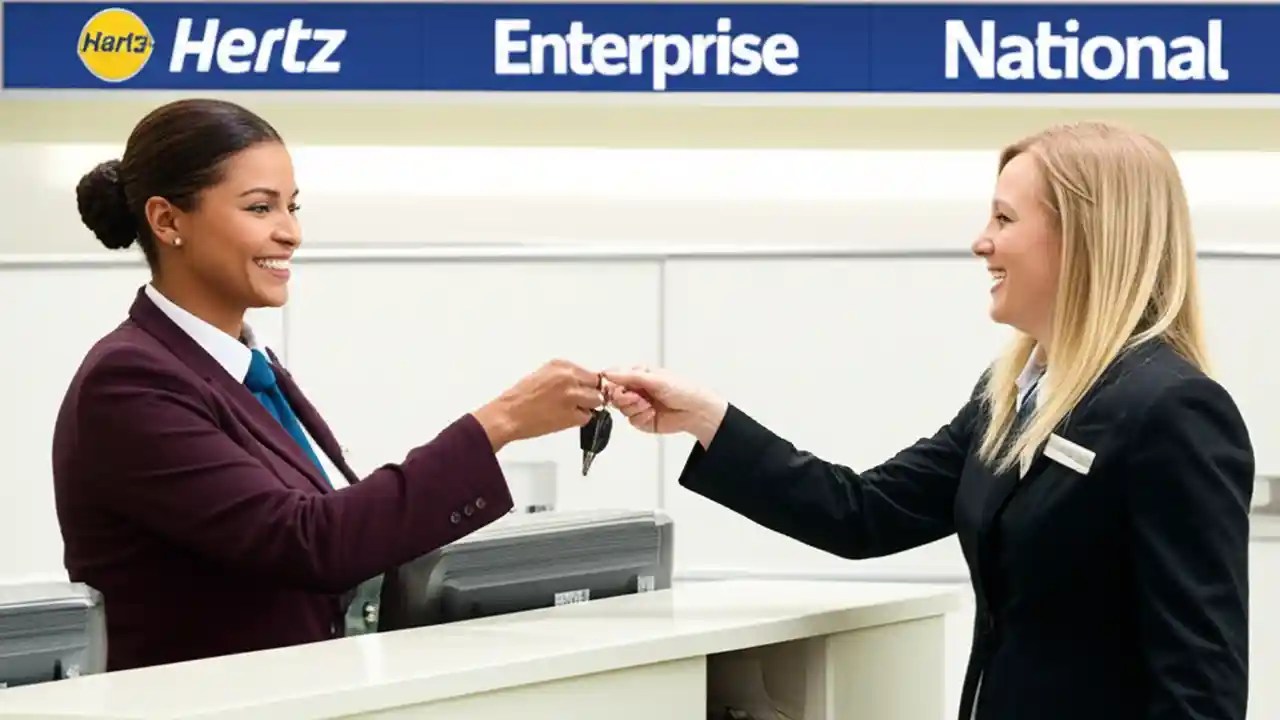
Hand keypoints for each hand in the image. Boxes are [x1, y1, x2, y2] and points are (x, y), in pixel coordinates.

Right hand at [472, 359, 603, 451]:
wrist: (508, 415)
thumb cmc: (520, 398)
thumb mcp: (543, 375)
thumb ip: (564, 376)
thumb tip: (581, 382)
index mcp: (561, 365)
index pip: (590, 373)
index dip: (588, 384)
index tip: (584, 390)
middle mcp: (568, 377)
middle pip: (596, 386)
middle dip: (589, 395)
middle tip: (577, 402)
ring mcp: (572, 396)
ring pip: (596, 401)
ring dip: (586, 407)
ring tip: (568, 411)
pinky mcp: (572, 415)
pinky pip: (587, 417)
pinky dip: (579, 420)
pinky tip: (564, 419)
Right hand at [601, 366, 727, 447]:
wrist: (696, 411)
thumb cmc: (683, 389)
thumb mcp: (654, 378)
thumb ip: (629, 376)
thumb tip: (608, 373)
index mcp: (638, 375)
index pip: (615, 378)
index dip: (612, 385)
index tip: (616, 388)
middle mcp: (637, 390)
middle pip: (615, 395)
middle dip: (624, 397)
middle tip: (636, 397)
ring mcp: (639, 405)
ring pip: (622, 409)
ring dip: (635, 407)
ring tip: (649, 405)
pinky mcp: (642, 420)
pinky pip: (631, 420)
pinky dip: (641, 417)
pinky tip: (652, 413)